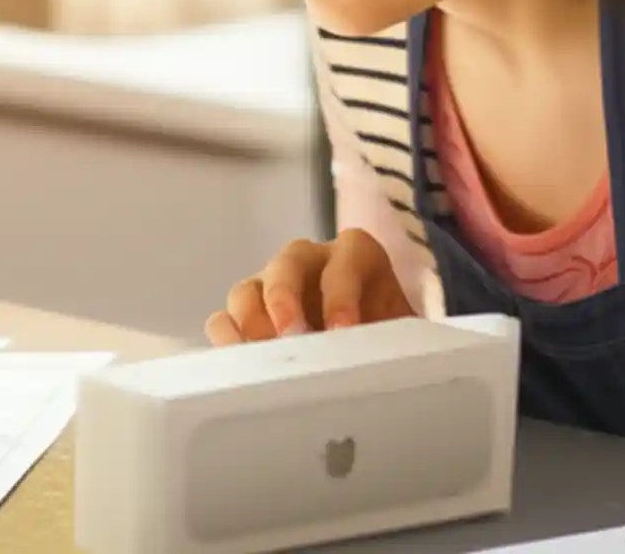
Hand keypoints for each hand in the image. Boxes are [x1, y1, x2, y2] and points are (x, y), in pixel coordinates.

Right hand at [204, 229, 413, 345]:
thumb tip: (386, 366)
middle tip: (292, 336)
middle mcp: (309, 264)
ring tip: (264, 359)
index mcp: (356, 257)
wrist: (378, 366)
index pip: (347, 257)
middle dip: (285, 297)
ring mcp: (271, 289)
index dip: (342, 291)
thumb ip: (396, 342)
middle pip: (287, 262)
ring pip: (247, 289)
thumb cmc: (392, 348)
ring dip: (251, 322)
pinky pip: (223, 321)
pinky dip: (227, 341)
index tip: (343, 331)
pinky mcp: (246, 320)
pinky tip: (240, 367)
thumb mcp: (401, 340)